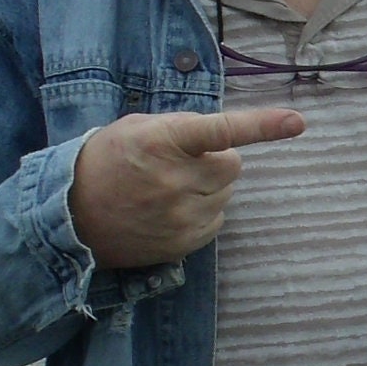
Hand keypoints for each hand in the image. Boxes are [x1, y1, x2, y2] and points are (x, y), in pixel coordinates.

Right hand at [67, 106, 303, 270]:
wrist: (70, 215)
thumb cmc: (106, 160)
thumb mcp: (137, 128)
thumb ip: (182, 128)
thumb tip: (223, 138)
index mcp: (163, 141)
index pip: (221, 131)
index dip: (262, 125)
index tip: (297, 122)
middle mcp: (175, 179)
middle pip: (233, 164)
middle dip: (216, 160)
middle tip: (181, 162)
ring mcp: (181, 215)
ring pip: (227, 193)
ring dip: (209, 186)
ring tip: (168, 187)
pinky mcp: (183, 243)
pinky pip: (217, 219)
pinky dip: (203, 210)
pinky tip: (170, 208)